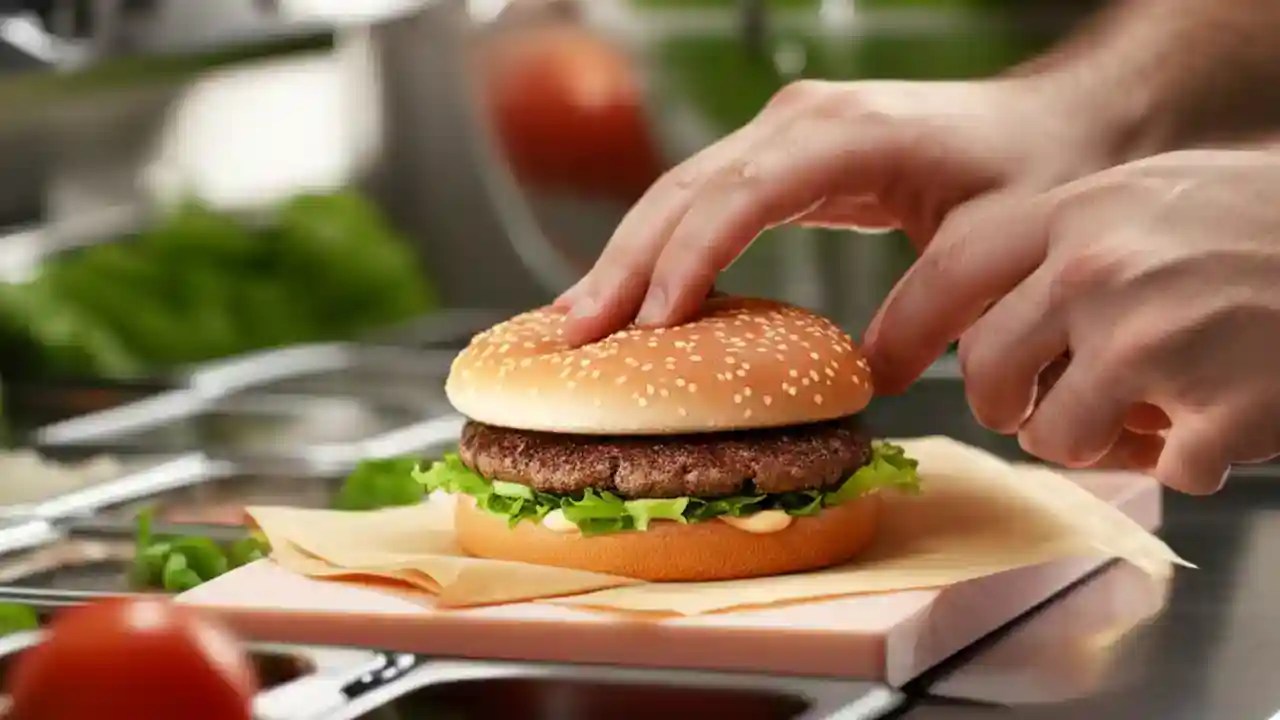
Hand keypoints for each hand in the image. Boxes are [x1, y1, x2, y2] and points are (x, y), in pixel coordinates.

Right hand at [555, 76, 1123, 344]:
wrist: (1057, 119)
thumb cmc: (1036, 171)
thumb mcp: (998, 245)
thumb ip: (929, 310)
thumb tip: (859, 380)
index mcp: (846, 132)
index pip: (740, 196)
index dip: (688, 261)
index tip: (647, 326)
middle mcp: (799, 121)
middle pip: (685, 190)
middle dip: (625, 264)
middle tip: (572, 336)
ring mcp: (784, 133)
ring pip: (679, 193)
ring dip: (626, 258)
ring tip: (573, 322)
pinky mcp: (783, 157)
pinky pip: (703, 201)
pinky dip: (660, 249)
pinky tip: (630, 294)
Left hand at [867, 149, 1279, 492]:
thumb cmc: (1262, 226)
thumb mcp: (1147, 197)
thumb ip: (1063, 245)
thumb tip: (983, 314)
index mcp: (1077, 213)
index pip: (948, 272)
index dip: (904, 326)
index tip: (880, 366)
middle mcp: (1097, 272)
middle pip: (987, 376)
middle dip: (1014, 403)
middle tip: (1058, 398)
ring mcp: (1150, 341)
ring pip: (1052, 439)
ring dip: (1098, 440)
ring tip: (1159, 403)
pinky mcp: (1211, 411)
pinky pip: (1154, 472)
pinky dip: (1186, 461)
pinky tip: (1222, 419)